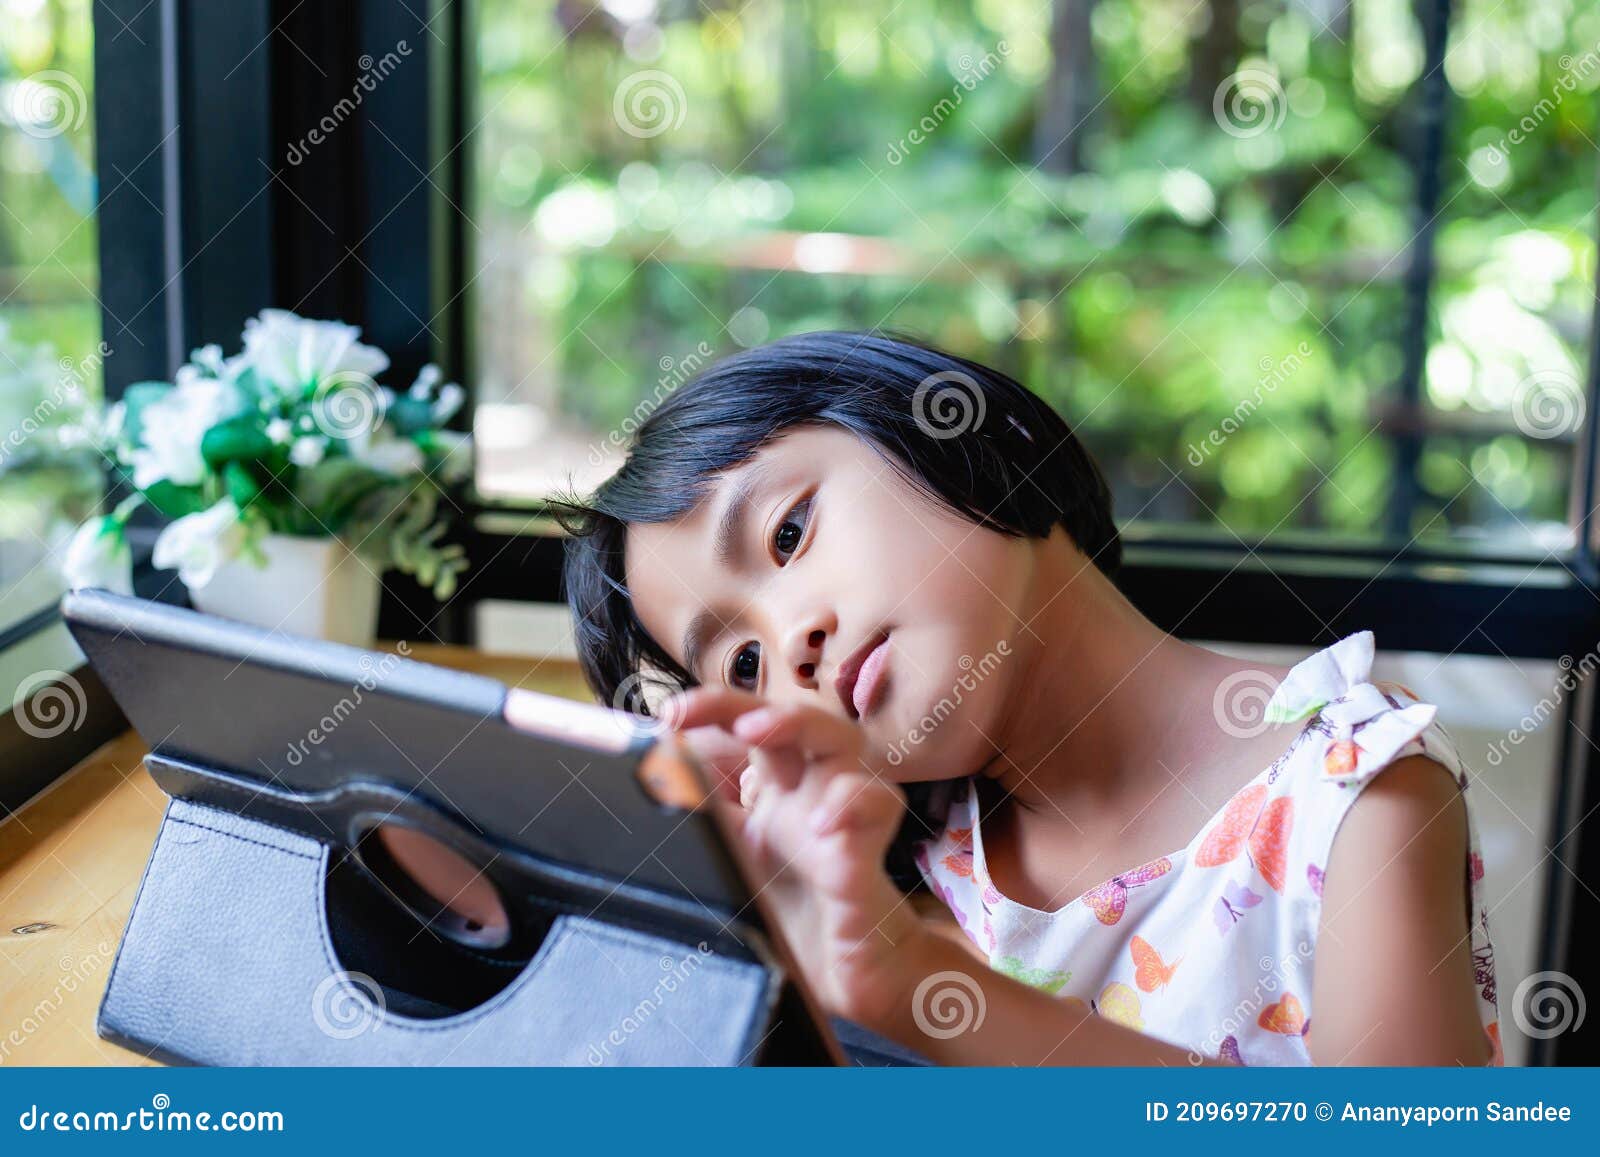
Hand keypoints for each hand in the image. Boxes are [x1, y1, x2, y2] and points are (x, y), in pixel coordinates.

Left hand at [668, 687, 928, 1027]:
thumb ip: (700, 817)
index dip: (715, 707)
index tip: (671, 714)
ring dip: (801, 726)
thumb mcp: (730, 859)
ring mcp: (843, 818)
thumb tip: (651, 774)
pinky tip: (820, 823)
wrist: (851, 975)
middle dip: (764, 704)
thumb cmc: (795, 913)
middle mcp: (812, 791)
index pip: (750, 725)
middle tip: (729, 716)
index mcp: (777, 788)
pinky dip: (850, 803)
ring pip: (845, 741)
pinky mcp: (865, 855)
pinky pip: (877, 806)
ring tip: (758, 733)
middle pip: (802, 717)